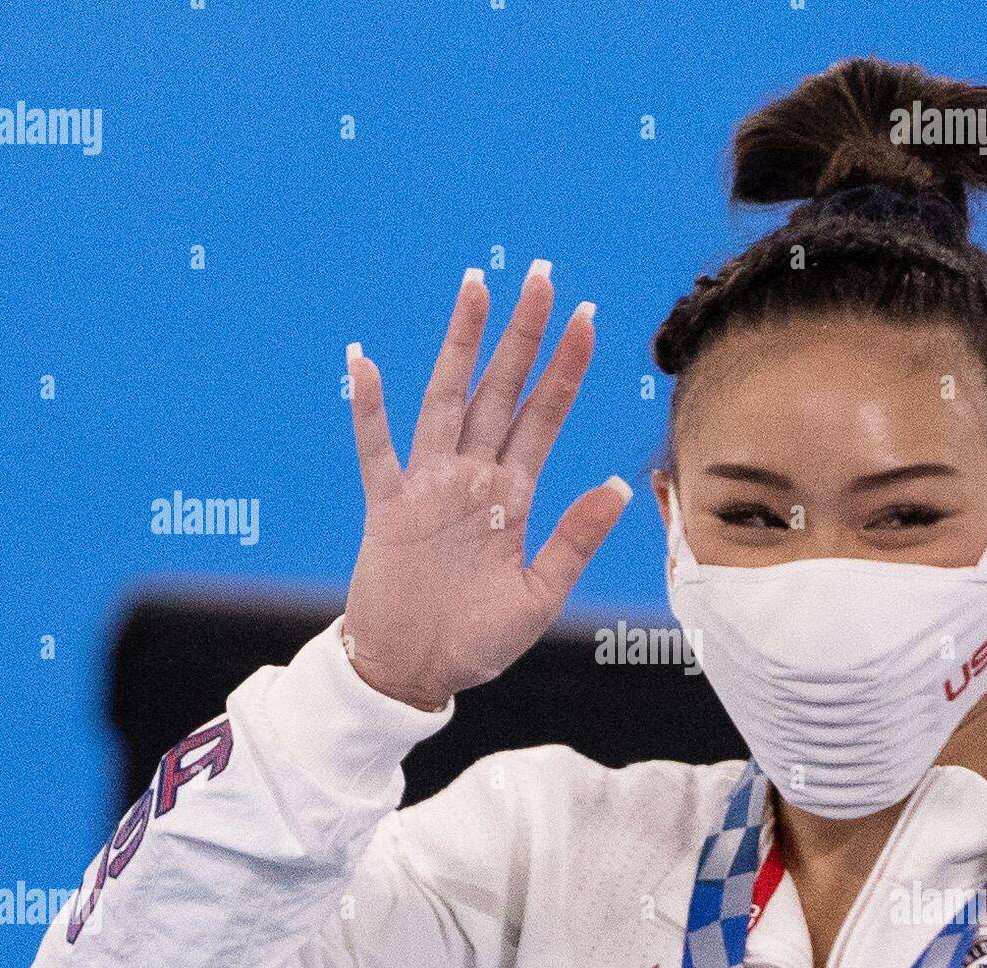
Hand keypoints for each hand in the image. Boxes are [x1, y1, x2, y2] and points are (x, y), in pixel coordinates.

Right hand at [342, 264, 630, 710]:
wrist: (415, 674)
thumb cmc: (478, 642)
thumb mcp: (539, 594)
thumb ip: (575, 539)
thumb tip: (622, 485)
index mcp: (513, 496)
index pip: (543, 417)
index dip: (565, 369)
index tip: (588, 317)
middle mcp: (473, 478)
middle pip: (500, 390)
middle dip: (523, 335)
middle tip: (543, 275)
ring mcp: (429, 487)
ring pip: (446, 399)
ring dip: (459, 344)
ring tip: (475, 286)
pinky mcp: (388, 508)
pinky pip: (377, 450)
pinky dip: (369, 409)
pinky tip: (365, 360)